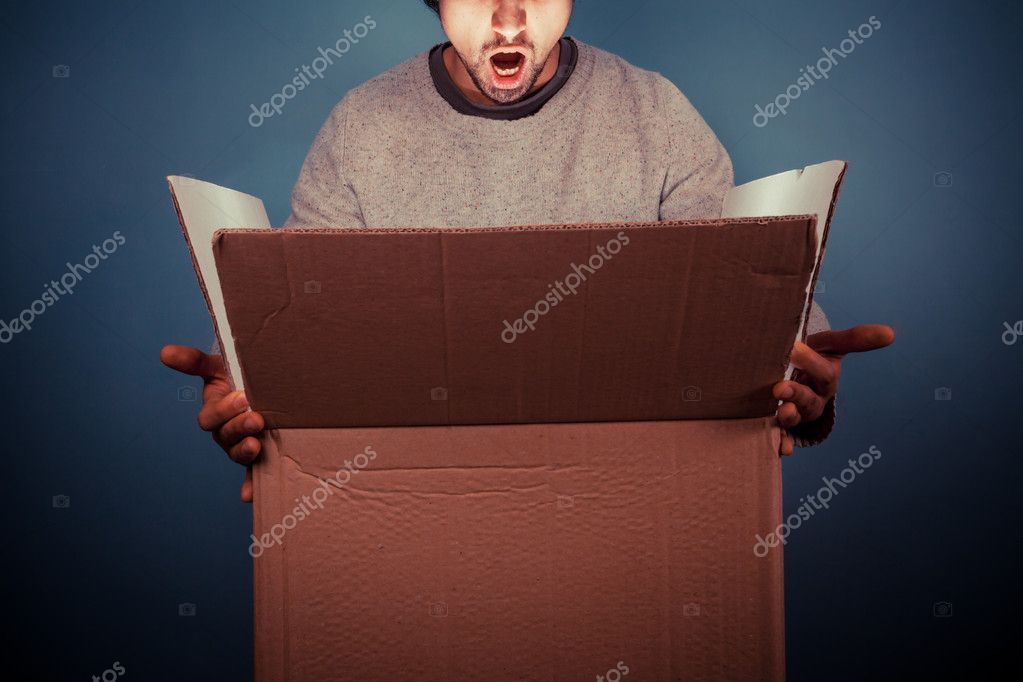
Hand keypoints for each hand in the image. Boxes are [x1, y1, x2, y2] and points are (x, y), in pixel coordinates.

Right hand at [160, 345, 264, 501]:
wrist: (267, 386)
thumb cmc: (239, 375)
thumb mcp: (219, 366)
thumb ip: (194, 361)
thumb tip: (165, 353)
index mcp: (215, 412)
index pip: (210, 418)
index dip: (223, 410)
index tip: (241, 397)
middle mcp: (226, 432)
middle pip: (225, 437)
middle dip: (238, 428)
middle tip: (256, 417)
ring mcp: (242, 445)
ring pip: (238, 454)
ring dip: (245, 452)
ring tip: (257, 443)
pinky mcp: (259, 457)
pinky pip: (251, 475)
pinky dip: (249, 486)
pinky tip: (248, 496)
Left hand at [772, 324, 894, 455]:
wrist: (791, 371)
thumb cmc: (811, 356)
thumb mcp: (830, 345)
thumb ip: (854, 339)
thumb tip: (890, 333)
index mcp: (826, 379)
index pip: (824, 372)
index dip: (811, 362)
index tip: (795, 347)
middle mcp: (814, 399)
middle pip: (809, 400)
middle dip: (796, 394)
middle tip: (780, 388)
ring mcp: (798, 413)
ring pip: (797, 418)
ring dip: (789, 418)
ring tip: (781, 412)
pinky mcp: (782, 424)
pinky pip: (784, 436)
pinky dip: (783, 442)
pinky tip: (783, 449)